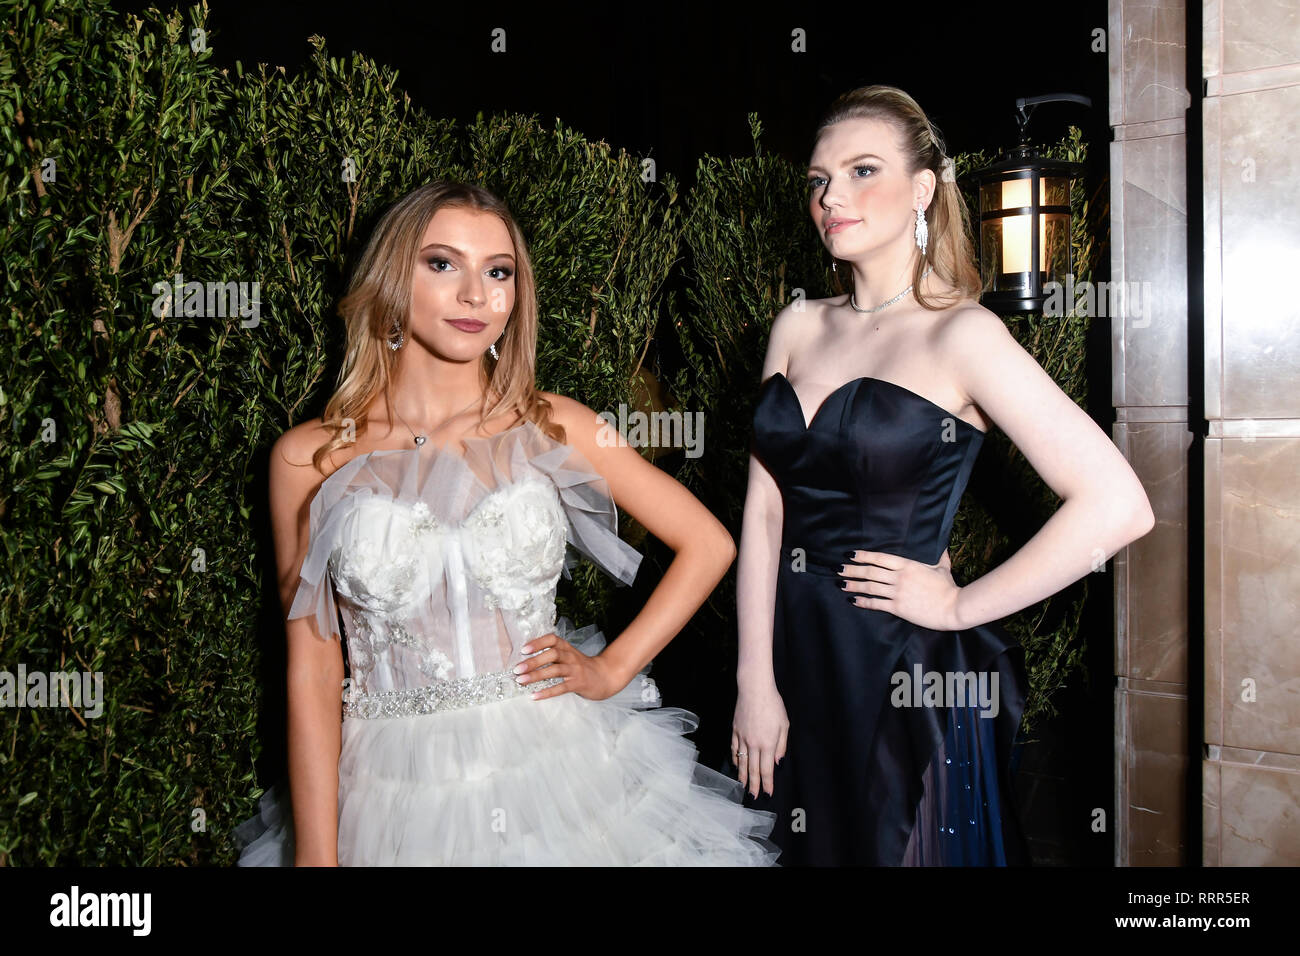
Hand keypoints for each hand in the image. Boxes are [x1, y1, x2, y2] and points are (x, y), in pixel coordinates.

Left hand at [515, 632, 624, 701]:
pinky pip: (561, 688)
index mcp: (566, 647)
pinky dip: (547, 692)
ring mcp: (575, 670)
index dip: (538, 643)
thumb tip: (525, 660)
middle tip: (517, 669)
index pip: (552, 639)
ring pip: (555, 671)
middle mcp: (571, 656)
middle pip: (552, 654)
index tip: (524, 649)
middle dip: (533, 661)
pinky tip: (535, 696)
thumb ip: (552, 654)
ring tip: (521, 681)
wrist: (605, 676)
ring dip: (536, 676)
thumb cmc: (581, 666)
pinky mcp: (578, 684)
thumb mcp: (569, 655)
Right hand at [731, 682, 788, 798]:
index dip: (767, 783)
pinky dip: (735, 760)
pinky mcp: (735, 731)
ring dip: (742, 776)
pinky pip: (734, 750)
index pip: (766, 769)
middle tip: (753, 796)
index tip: (768, 793)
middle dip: (753, 785)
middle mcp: (753, 744)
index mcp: (768, 743)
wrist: (754, 689)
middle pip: (753, 770)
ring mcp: (742, 738)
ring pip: (741, 762)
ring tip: (742, 786)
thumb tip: (778, 762)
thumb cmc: (773, 705)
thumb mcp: (784, 725)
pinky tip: (736, 766)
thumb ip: (782, 745)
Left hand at [839, 548, 964, 630]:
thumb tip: (942, 546)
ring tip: (841, 583)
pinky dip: (863, 602)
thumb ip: (939, 556)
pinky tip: (853, 600)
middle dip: (852, 569)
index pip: (880, 557)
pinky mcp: (898, 608)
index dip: (864, 555)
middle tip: (838, 568)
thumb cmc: (948, 588)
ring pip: (870, 587)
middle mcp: (899, 577)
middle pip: (870, 571)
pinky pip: (876, 604)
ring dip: (853, 584)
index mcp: (908, 565)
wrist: (954, 607)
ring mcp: (898, 593)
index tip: (851, 554)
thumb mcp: (943, 568)